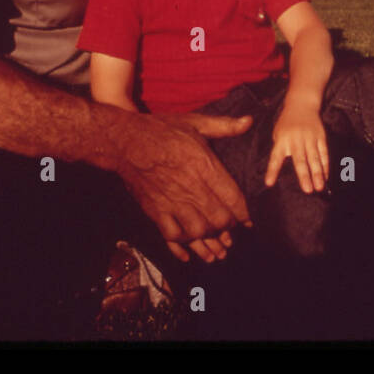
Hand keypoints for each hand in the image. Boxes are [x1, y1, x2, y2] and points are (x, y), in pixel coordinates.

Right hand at [107, 106, 254, 263]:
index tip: (248, 219)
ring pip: (197, 232)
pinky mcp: (155, 210)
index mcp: (203, 166)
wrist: (124, 141)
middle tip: (231, 229)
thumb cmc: (161, 130)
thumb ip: (224, 126)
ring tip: (216, 244)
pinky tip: (188, 251)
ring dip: (209, 239)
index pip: (232, 197)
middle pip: (218, 219)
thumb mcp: (195, 123)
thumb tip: (249, 121)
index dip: (244, 213)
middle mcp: (190, 187)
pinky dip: (182, 246)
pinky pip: (171, 235)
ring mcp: (171, 201)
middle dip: (228, 228)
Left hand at [264, 103, 328, 192]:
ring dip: (317, 174)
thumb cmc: (287, 123)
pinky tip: (326, 177)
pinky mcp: (320, 136)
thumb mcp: (278, 133)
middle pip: (300, 160)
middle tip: (307, 190)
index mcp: (282, 140)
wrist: (302, 104)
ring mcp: (309, 138)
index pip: (275, 157)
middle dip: (304, 176)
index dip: (272, 170)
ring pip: (314, 158)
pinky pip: (323, 153)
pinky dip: (325, 165)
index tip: (269, 183)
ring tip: (319, 187)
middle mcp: (295, 140)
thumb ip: (280, 150)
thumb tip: (280, 170)